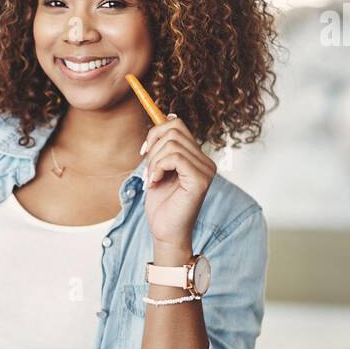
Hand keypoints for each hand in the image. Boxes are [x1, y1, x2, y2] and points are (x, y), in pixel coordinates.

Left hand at [140, 113, 216, 253]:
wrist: (165, 232)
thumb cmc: (161, 205)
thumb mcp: (158, 169)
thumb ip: (163, 147)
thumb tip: (164, 117)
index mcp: (196, 157)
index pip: (177, 124)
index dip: (155, 131)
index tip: (144, 150)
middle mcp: (205, 161)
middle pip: (173, 129)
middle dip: (152, 147)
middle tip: (148, 171)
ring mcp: (206, 170)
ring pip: (172, 143)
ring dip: (153, 162)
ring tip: (152, 180)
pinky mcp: (201, 179)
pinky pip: (175, 157)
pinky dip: (158, 168)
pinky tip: (155, 183)